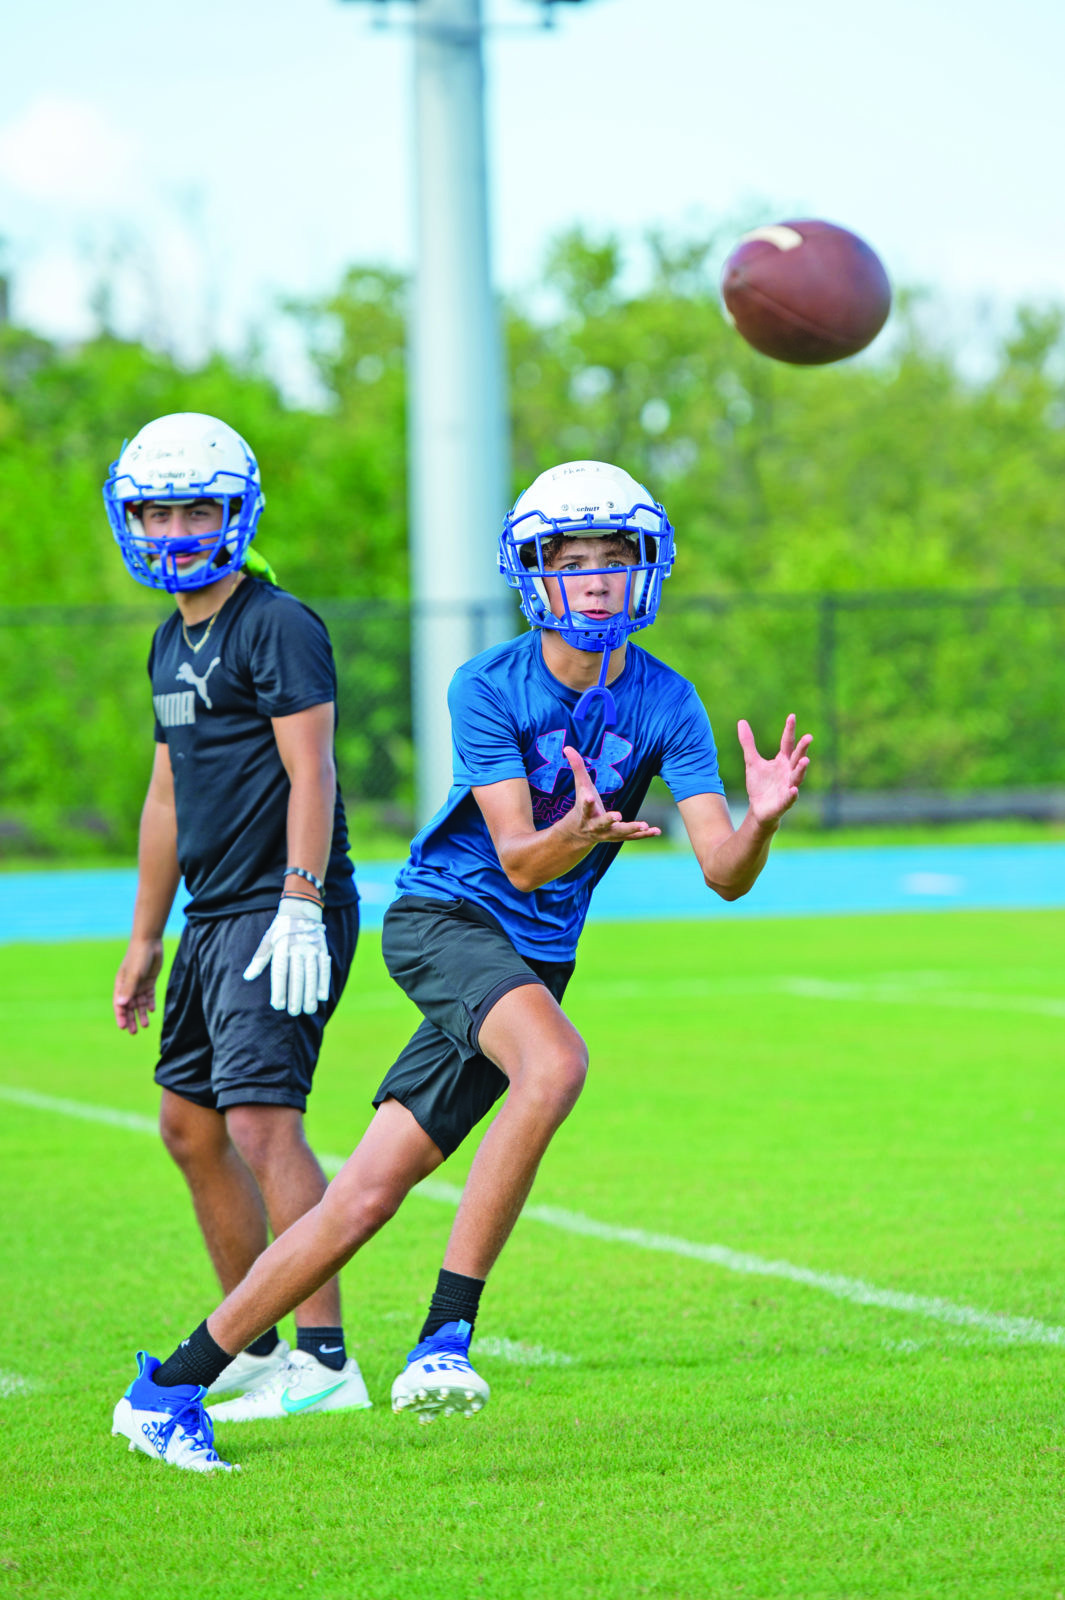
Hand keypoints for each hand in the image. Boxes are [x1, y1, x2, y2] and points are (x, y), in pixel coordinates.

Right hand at [113, 938, 163, 1033]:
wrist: (149, 943)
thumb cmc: (138, 957)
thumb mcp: (134, 974)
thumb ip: (129, 989)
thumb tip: (121, 1005)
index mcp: (121, 985)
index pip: (119, 1004)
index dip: (120, 1016)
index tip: (123, 1028)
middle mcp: (129, 986)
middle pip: (129, 1006)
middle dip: (131, 1019)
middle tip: (134, 1032)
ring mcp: (139, 984)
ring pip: (139, 1003)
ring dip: (141, 1014)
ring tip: (146, 1025)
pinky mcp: (149, 981)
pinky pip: (148, 995)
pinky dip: (149, 1003)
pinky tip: (152, 1010)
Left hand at [243, 897, 330, 1015]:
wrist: (301, 908)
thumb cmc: (281, 929)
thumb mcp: (267, 940)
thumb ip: (259, 959)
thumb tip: (247, 977)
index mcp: (282, 947)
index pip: (280, 971)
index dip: (279, 989)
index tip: (277, 1005)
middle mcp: (297, 948)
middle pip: (297, 976)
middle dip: (296, 995)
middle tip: (293, 1012)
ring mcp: (311, 949)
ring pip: (312, 974)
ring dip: (311, 993)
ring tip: (309, 1010)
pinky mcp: (323, 949)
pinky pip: (324, 969)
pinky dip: (324, 983)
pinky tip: (322, 997)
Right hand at [560, 746, 661, 846]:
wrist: (579, 834)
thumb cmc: (582, 805)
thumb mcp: (580, 787)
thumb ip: (577, 768)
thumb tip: (567, 747)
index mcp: (585, 812)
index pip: (585, 806)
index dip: (587, 802)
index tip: (589, 797)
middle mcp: (595, 825)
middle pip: (602, 823)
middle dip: (609, 820)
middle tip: (617, 815)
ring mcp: (607, 833)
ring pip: (620, 832)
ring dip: (632, 829)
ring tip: (645, 825)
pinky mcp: (618, 837)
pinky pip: (632, 837)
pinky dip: (644, 835)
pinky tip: (657, 831)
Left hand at [738, 714, 812, 826]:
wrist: (758, 808)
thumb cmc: (759, 784)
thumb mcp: (752, 761)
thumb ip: (748, 743)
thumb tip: (742, 721)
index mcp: (783, 760)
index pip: (787, 743)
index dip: (789, 730)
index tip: (792, 716)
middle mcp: (789, 771)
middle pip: (797, 758)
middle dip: (803, 748)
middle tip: (808, 737)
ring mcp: (789, 786)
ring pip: (797, 776)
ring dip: (802, 769)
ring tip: (806, 760)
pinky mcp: (785, 801)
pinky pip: (790, 797)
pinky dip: (792, 794)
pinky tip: (793, 789)